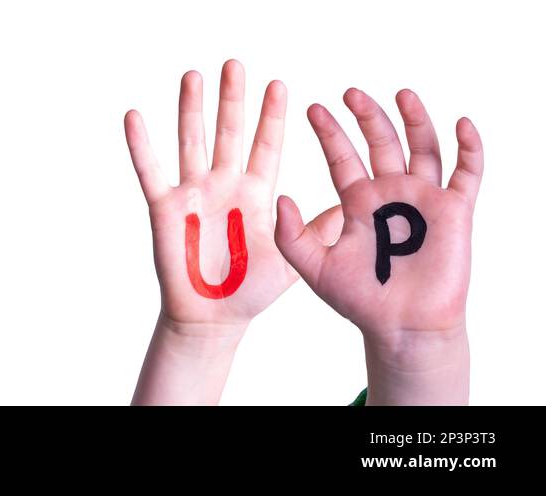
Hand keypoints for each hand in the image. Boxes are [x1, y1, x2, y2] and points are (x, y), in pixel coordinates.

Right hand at [125, 61, 340, 403]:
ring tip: (194, 75)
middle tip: (236, 64)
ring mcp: (193, 194)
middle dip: (233, 99)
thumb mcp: (297, 258)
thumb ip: (320, 228)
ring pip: (191, 141)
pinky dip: (141, 145)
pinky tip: (135, 117)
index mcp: (255, 193)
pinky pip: (150, 171)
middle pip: (228, 132)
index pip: (265, 144)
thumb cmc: (251, 290)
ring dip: (192, 108)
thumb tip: (355, 202)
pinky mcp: (165, 208)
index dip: (271, 116)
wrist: (213, 317)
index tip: (278, 85)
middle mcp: (223, 185)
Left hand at [276, 88, 481, 404]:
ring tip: (401, 93)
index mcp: (357, 202)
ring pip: (422, 147)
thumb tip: (282, 198)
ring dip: (415, 119)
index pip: (342, 157)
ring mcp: (424, 199)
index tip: (313, 108)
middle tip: (350, 92)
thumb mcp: (314, 267)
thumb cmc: (360, 300)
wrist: (401, 326)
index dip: (330, 133)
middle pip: (381, 143)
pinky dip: (469, 148)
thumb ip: (291, 235)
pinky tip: (461, 124)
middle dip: (367, 117)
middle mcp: (390, 194)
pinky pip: (467, 172)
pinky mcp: (455, 210)